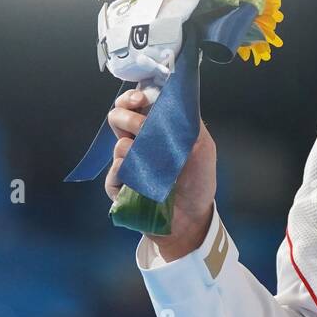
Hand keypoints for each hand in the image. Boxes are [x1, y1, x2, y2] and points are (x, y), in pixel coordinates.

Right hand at [105, 89, 215, 261]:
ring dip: (133, 148)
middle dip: (127, 116)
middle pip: (117, 117)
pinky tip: (137, 178)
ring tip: (149, 160)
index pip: (137, 104)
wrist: (192, 218)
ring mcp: (126, 164)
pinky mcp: (118, 186)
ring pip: (118, 145)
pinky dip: (125, 172)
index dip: (134, 97)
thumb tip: (171, 99)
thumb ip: (188, 121)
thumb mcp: (203, 147)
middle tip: (140, 124)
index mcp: (156, 130)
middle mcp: (138, 143)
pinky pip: (114, 173)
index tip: (141, 99)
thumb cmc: (198, 181)